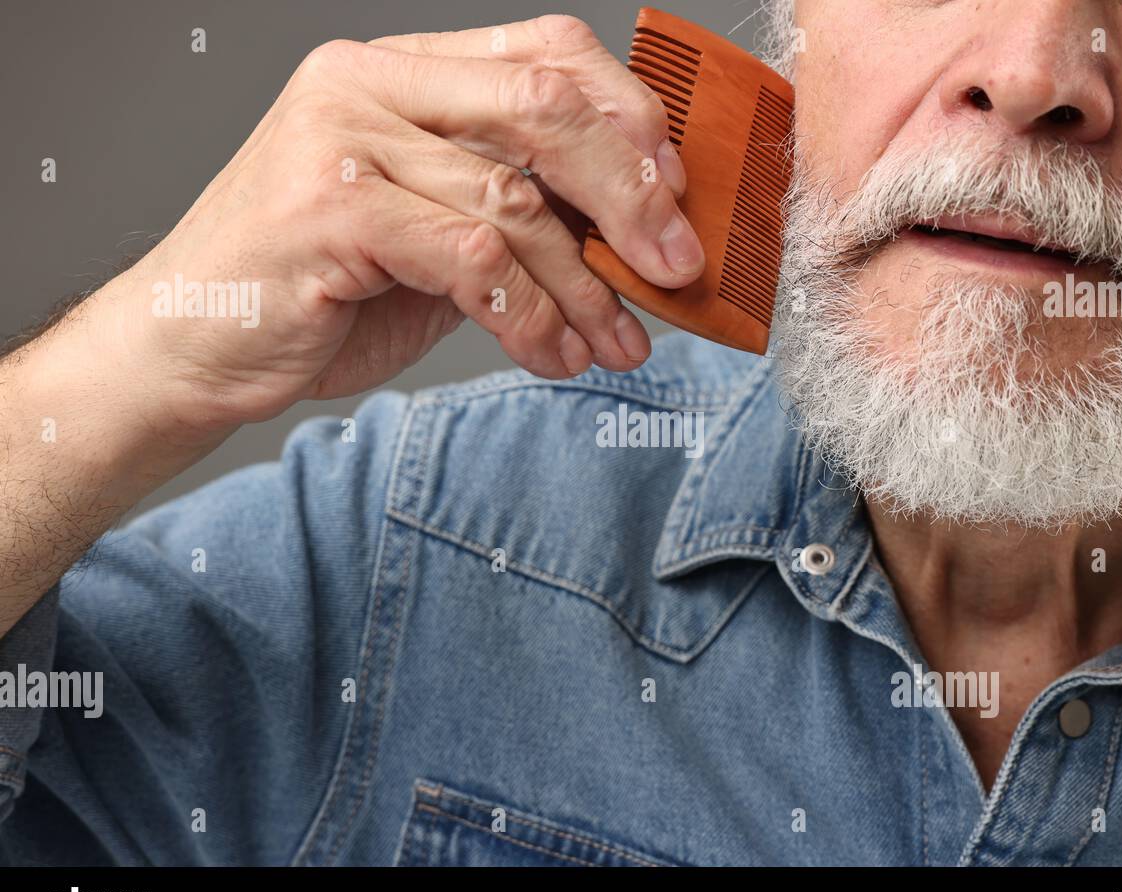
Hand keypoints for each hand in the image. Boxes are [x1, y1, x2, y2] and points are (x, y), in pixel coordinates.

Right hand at [102, 15, 704, 438]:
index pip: (547, 53)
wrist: (192, 344)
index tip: (676, 193)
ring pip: (514, 200)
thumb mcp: (436, 232)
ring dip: (584, 288)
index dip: (629, 118)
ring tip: (614, 344)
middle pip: (545, 108)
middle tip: (675, 267)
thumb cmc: (321, 289)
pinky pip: (471, 258)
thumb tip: (638, 228)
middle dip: (630, 195)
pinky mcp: (329, 211)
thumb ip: (517, 207)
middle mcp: (370, 85)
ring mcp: (342, 141)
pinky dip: (528, 316)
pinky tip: (550, 355)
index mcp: (403, 71)